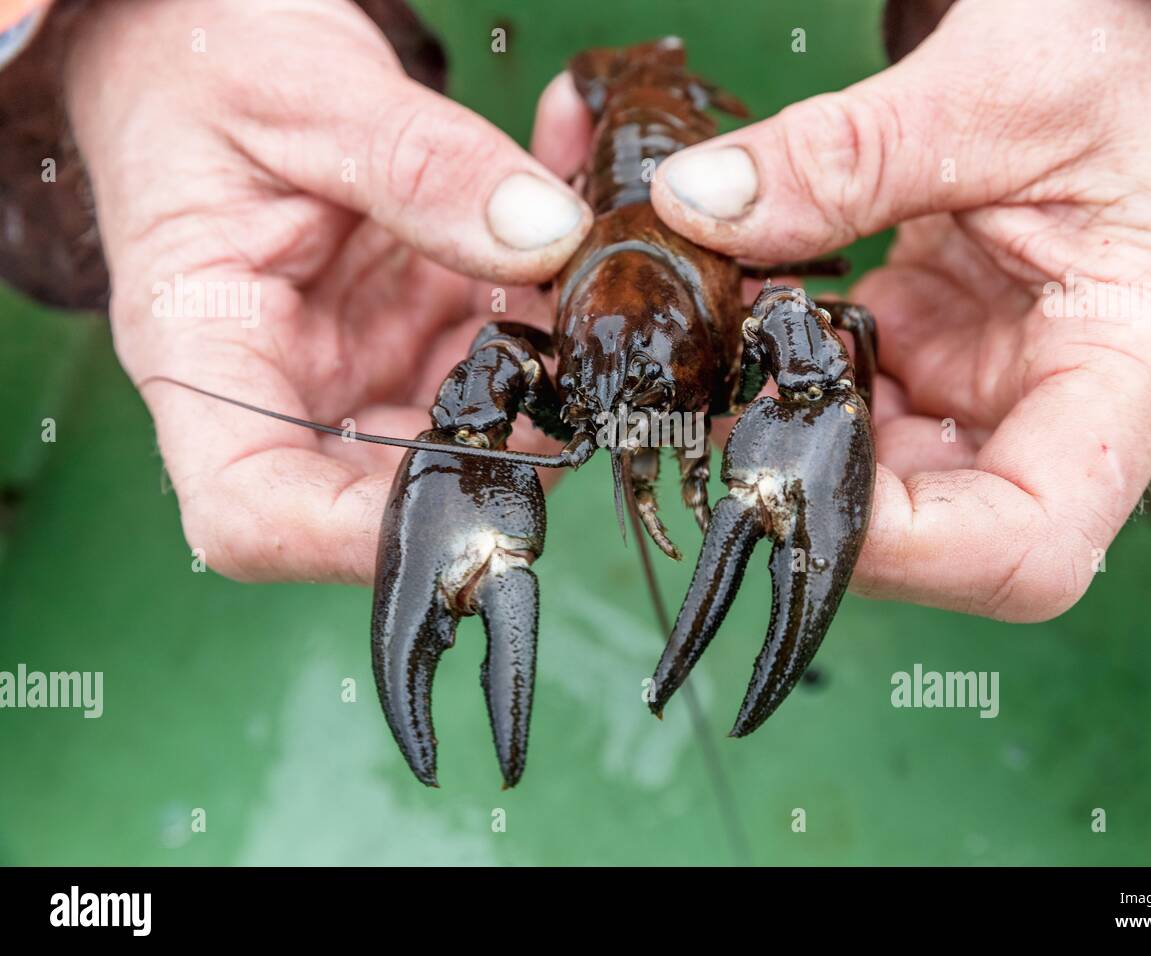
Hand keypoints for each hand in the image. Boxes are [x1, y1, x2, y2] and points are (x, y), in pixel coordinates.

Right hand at [64, 0, 591, 582]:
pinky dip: (548, 302)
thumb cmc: (202, 65)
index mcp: (205, 350)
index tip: (471, 505)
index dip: (358, 540)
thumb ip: (424, 167)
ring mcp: (356, 366)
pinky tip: (578, 223)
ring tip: (590, 273)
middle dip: (501, 450)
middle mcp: (284, 385)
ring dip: (550, 372)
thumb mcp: (306, 96)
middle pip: (387, 490)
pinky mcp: (411, 331)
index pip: (255, 512)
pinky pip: (498, 350)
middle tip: (586, 373)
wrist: (195, 35)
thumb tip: (548, 236)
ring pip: (470, 424)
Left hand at [650, 0, 1150, 619]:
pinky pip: (865, 404)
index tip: (784, 482)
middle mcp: (1075, 411)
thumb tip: (698, 207)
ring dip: (798, 429)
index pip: (1028, 546)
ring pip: (887, 479)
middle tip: (723, 411)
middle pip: (942, 535)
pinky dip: (801, 375)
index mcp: (1134, 371)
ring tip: (735, 343)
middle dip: (820, 486)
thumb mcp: (997, 84)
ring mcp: (1007, 390)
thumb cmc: (1140, 53)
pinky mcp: (953, 356)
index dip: (901, 550)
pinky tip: (761, 317)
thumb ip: (846, 157)